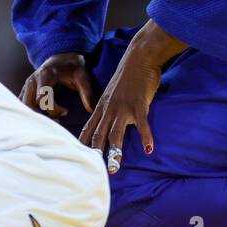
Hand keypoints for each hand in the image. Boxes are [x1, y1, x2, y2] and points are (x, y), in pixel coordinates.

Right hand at [19, 52, 95, 118]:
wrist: (64, 57)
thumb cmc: (74, 67)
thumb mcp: (83, 77)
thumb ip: (87, 93)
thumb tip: (90, 109)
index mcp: (46, 74)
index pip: (42, 97)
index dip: (53, 108)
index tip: (66, 111)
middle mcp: (33, 80)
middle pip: (29, 103)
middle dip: (42, 116)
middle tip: (58, 121)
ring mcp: (28, 85)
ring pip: (24, 106)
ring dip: (36, 116)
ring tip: (54, 120)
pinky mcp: (26, 91)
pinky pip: (23, 104)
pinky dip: (32, 113)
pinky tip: (46, 117)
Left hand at [80, 20, 187, 172]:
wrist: (139, 57)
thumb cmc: (128, 76)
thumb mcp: (112, 92)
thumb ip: (110, 106)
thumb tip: (109, 120)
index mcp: (102, 106)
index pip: (88, 128)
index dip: (83, 144)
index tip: (77, 158)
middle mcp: (109, 109)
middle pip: (99, 135)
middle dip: (95, 154)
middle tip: (92, 170)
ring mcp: (123, 107)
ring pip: (116, 133)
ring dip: (115, 152)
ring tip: (115, 168)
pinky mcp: (139, 104)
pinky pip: (141, 123)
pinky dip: (145, 136)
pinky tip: (149, 148)